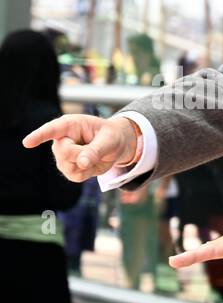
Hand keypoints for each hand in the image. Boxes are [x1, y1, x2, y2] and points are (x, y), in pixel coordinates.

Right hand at [23, 113, 138, 181]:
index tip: (27, 143)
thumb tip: (82, 164)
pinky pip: (75, 176)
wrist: (115, 146)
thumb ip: (95, 150)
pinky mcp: (67, 168)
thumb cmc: (111, 136)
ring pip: (67, 166)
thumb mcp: (109, 140)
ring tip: (94, 155)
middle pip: (63, 152)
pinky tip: (91, 164)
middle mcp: (61, 139)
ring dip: (86, 165)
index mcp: (70, 125)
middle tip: (97, 149)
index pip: (51, 130)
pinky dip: (87, 173)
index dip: (39, 136)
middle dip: (82, 155)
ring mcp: (62, 155)